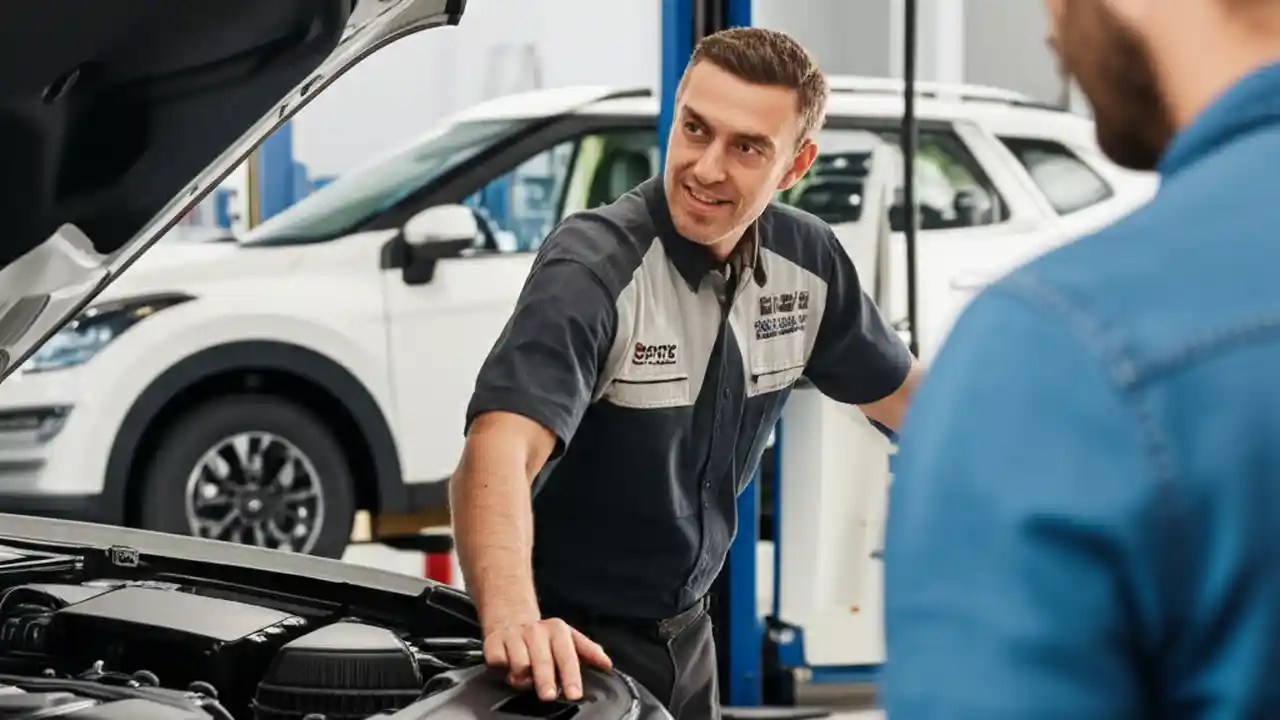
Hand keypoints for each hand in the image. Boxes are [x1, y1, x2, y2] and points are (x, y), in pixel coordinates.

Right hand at [483, 617, 612, 700]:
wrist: (511, 618)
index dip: (571, 676)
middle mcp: (536, 631)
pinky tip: (507, 667)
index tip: (574, 694)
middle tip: (549, 696)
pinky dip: (502, 670)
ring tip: (525, 678)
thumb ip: (588, 651)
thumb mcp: (569, 639)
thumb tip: (607, 664)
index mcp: (558, 631)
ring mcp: (514, 636)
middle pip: (542, 661)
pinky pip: (498, 662)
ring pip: (519, 665)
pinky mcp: (493, 642)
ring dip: (522, 678)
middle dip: (546, 680)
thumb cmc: (544, 636)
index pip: (567, 656)